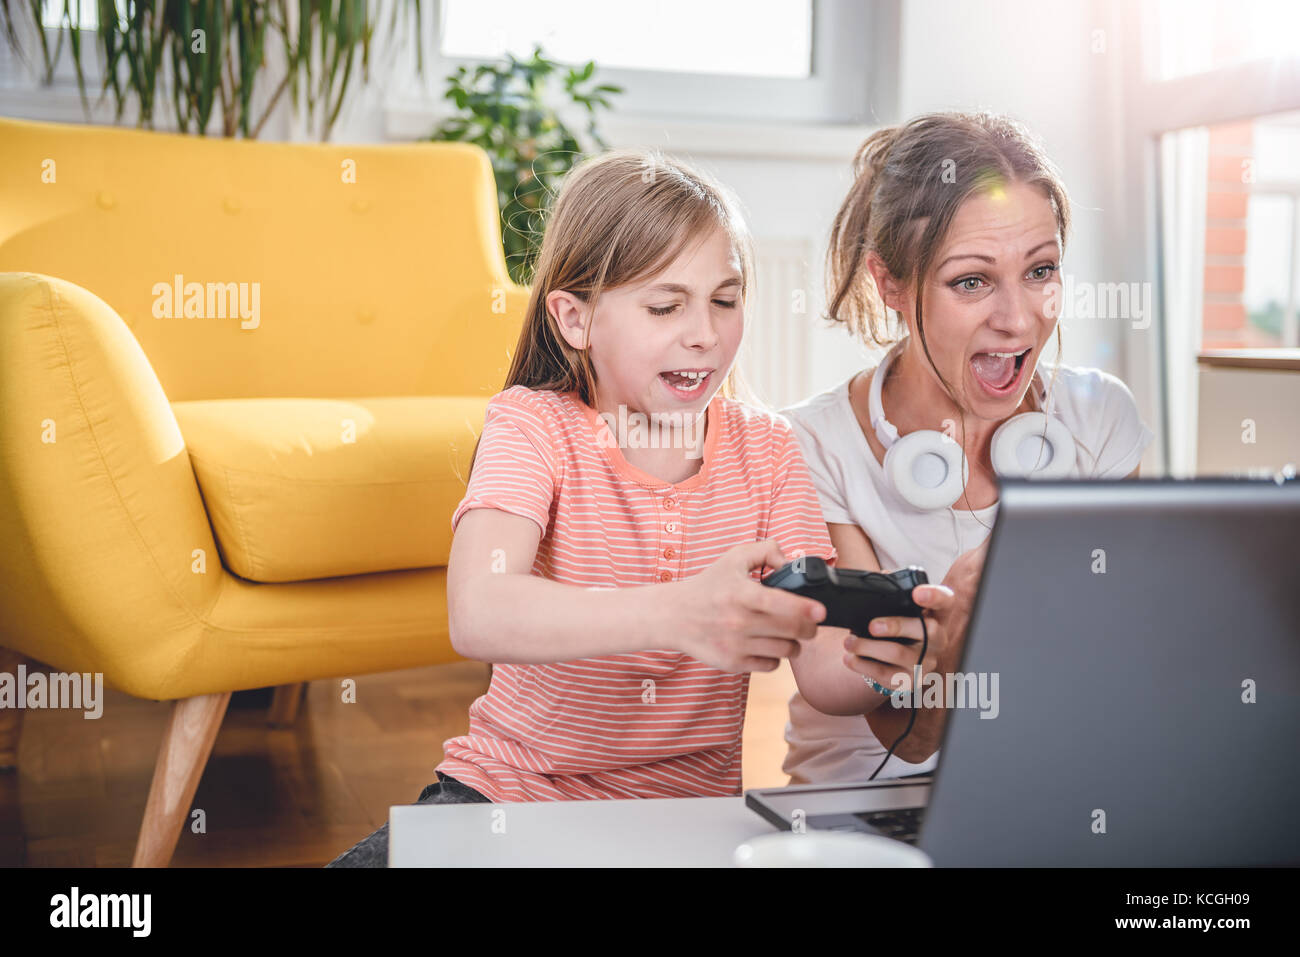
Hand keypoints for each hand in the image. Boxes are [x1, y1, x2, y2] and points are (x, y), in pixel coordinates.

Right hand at [672, 540, 826, 673]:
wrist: (673, 616)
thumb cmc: (707, 586)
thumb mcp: (733, 558)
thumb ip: (765, 550)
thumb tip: (790, 562)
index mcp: (740, 593)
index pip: (780, 603)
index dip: (806, 609)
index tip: (820, 611)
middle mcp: (738, 621)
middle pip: (792, 631)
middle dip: (809, 628)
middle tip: (809, 623)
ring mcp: (735, 645)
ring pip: (786, 651)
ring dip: (794, 643)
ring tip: (788, 634)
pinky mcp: (732, 663)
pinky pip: (771, 666)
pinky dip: (776, 657)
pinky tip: (768, 645)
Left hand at [840, 583, 955, 694]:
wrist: (897, 662)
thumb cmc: (898, 629)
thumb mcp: (899, 611)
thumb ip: (893, 594)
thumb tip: (881, 578)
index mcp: (936, 616)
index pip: (945, 602)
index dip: (935, 596)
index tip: (917, 593)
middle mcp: (938, 640)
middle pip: (926, 630)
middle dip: (896, 626)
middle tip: (872, 625)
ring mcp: (926, 663)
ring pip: (900, 654)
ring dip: (869, 647)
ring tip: (849, 642)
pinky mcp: (911, 681)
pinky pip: (886, 675)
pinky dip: (863, 666)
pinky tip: (850, 658)